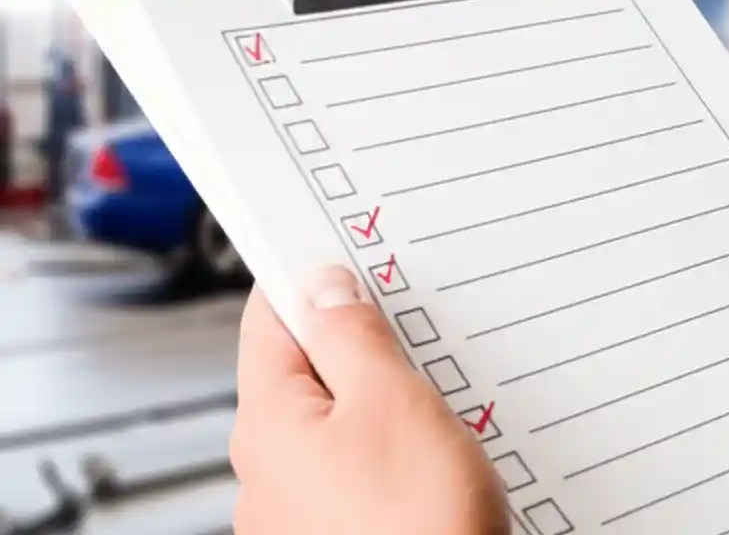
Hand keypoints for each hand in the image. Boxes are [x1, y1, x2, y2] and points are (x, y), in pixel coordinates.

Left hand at [232, 266, 507, 534]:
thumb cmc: (416, 526)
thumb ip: (353, 338)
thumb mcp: (393, 402)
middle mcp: (265, 470)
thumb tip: (325, 288)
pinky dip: (383, 455)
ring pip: (332, 427)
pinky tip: (426, 463)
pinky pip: (350, 473)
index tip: (336, 256)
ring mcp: (294, 512)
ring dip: (374, 406)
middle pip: (302, 374)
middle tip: (407, 339)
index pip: (269, 320)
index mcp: (267, 423)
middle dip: (355, 349)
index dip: (304, 279)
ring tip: (428, 410)